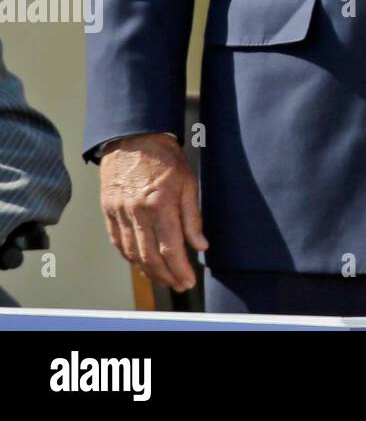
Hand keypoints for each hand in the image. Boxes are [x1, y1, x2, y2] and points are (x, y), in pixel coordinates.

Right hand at [99, 133, 207, 290]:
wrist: (133, 138)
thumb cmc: (165, 157)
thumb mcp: (188, 182)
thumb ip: (193, 217)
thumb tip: (200, 245)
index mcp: (159, 204)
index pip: (170, 247)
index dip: (180, 268)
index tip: (189, 280)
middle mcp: (136, 212)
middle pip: (150, 256)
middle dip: (166, 275)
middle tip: (180, 284)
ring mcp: (119, 214)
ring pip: (133, 254)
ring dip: (149, 271)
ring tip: (165, 278)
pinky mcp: (108, 212)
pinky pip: (118, 243)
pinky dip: (131, 258)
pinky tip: (143, 264)